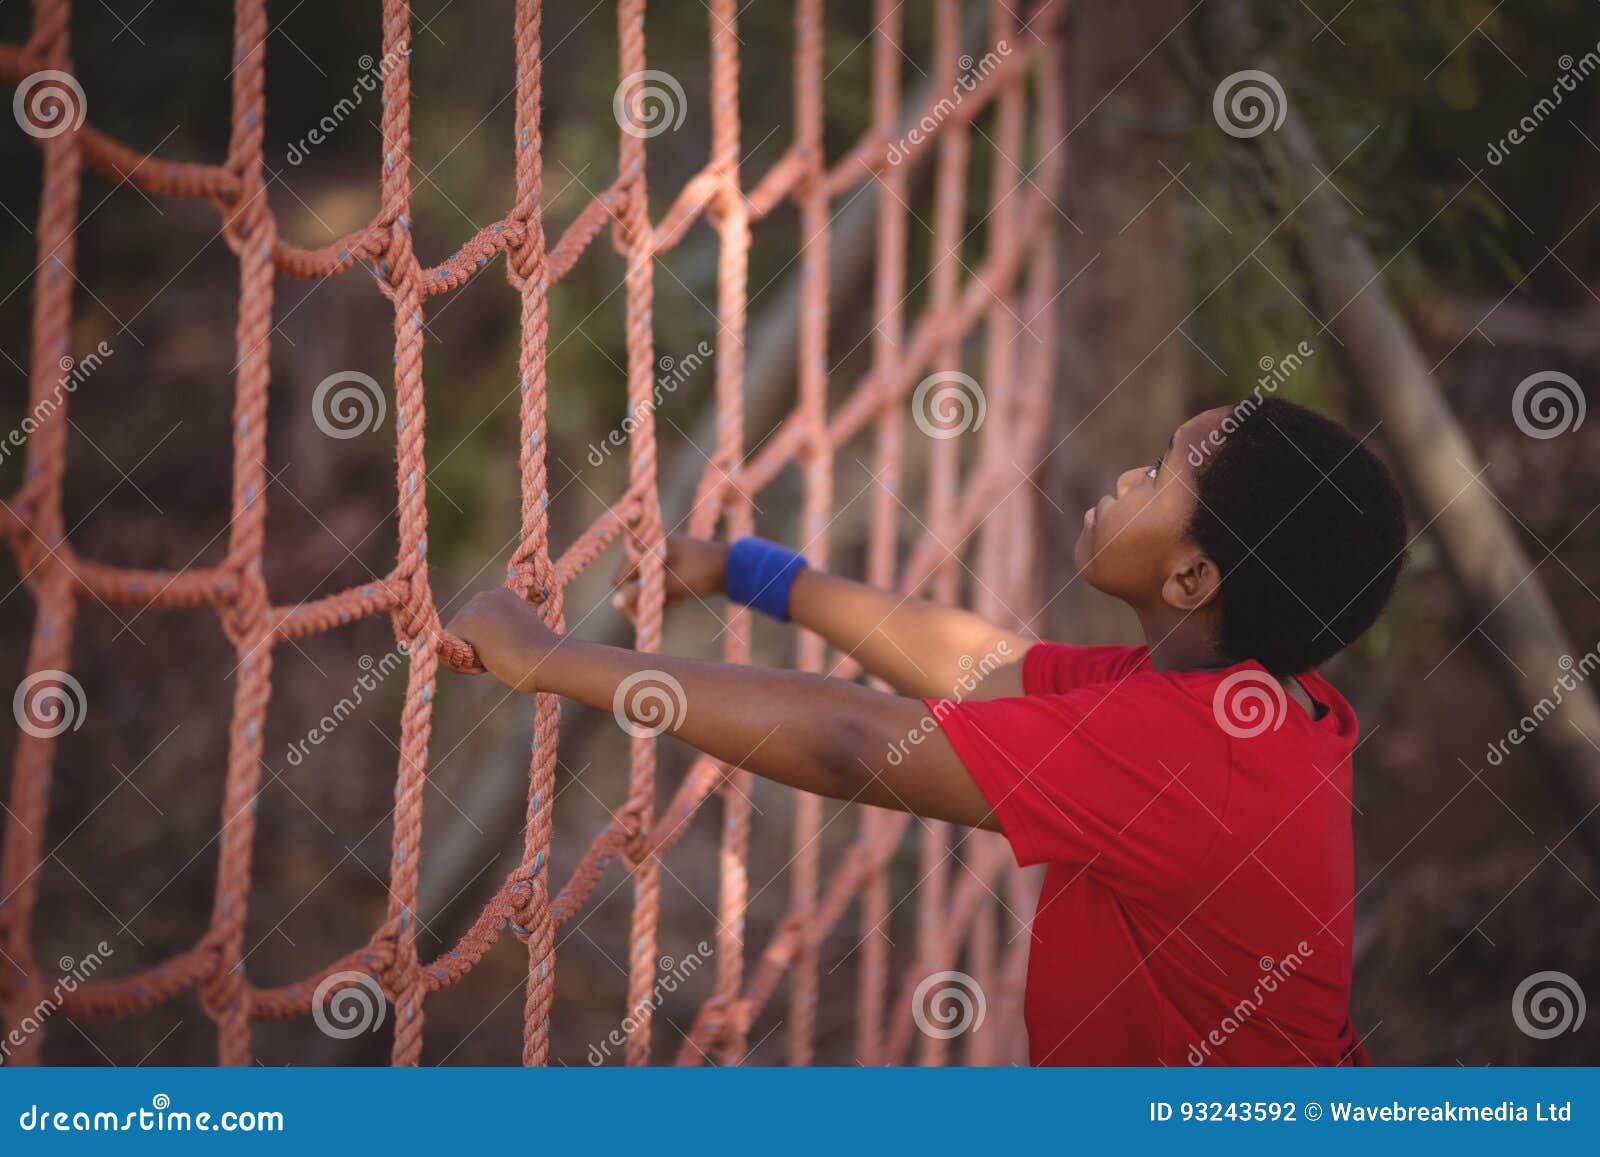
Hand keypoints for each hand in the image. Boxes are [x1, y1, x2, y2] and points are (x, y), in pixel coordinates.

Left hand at [447, 587, 558, 690]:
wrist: (546, 658)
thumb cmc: (541, 656)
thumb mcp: (520, 634)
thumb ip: (499, 632)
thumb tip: (477, 644)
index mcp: (502, 595)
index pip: (479, 622)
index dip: (489, 641)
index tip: (511, 648)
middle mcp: (485, 595)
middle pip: (463, 628)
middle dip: (476, 646)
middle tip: (504, 656)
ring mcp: (473, 608)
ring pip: (454, 640)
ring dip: (470, 656)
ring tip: (497, 658)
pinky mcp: (464, 624)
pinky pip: (447, 652)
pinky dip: (463, 666)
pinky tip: (486, 663)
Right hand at [611, 534, 727, 619]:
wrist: (733, 568)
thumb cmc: (701, 573)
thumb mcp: (670, 585)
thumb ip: (642, 593)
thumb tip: (614, 603)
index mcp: (648, 546)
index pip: (620, 577)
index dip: (627, 597)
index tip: (639, 617)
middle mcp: (650, 548)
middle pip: (630, 582)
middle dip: (644, 598)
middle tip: (662, 609)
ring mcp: (660, 556)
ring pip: (644, 585)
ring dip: (656, 597)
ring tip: (677, 600)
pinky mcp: (670, 565)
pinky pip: (656, 583)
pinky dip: (665, 593)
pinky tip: (681, 597)